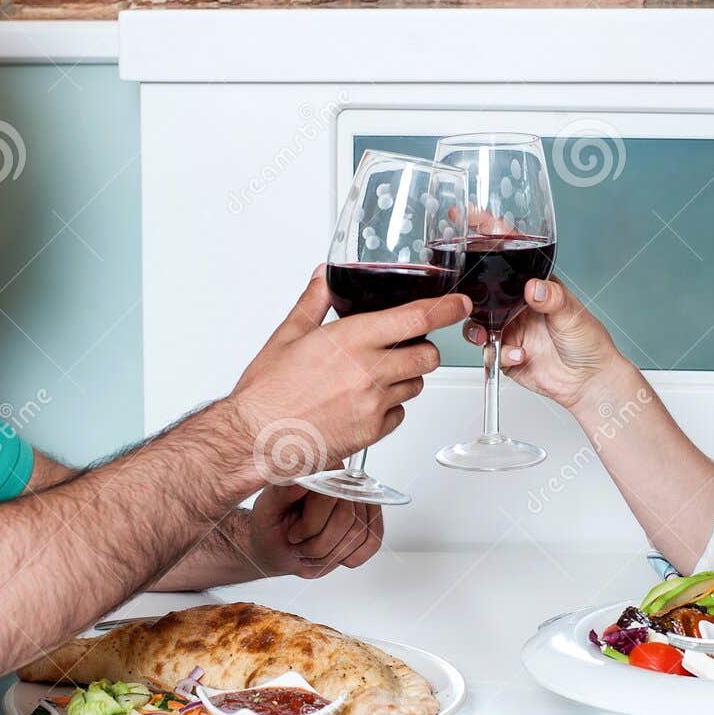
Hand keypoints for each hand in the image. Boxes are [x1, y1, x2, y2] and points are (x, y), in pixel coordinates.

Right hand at [231, 268, 471, 474]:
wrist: (255, 437)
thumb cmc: (267, 391)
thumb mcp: (288, 335)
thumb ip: (314, 301)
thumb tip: (323, 277)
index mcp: (352, 339)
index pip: (416, 318)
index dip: (446, 309)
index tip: (458, 303)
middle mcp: (369, 371)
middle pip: (428, 355)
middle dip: (422, 348)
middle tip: (404, 347)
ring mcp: (374, 404)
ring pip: (416, 385)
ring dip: (406, 377)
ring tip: (374, 376)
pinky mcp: (372, 432)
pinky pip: (399, 414)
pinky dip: (390, 406)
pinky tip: (364, 402)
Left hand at [245, 483, 383, 578]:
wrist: (276, 545)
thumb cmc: (271, 525)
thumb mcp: (266, 509)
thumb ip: (281, 494)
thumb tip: (299, 481)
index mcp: (319, 469)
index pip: (331, 495)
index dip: (312, 524)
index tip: (294, 535)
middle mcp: (343, 480)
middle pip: (348, 518)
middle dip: (319, 543)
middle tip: (299, 545)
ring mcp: (358, 500)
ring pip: (359, 534)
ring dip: (331, 553)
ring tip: (310, 550)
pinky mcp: (368, 520)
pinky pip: (373, 541)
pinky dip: (351, 557)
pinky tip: (332, 556)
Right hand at [462, 278, 621, 410]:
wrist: (590, 381)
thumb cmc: (589, 343)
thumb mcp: (572, 315)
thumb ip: (553, 299)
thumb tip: (535, 286)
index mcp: (536, 293)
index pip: (507, 280)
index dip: (493, 281)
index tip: (488, 286)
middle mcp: (520, 312)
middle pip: (486, 304)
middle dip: (476, 309)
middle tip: (481, 316)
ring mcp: (513, 335)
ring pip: (481, 329)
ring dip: (478, 332)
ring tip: (489, 337)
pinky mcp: (509, 358)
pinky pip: (492, 354)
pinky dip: (501, 355)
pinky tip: (519, 356)